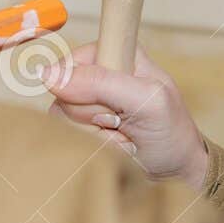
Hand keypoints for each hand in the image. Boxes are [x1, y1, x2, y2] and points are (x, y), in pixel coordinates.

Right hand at [43, 44, 207, 189]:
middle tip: (123, 121)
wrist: (176, 170)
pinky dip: (95, 145)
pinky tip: (117, 144)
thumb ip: (101, 83)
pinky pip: (68, 134)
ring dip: (96, 134)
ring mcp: (90, 100)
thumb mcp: (146, 101)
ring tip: (124, 134)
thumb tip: (47, 75)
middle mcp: (99, 72)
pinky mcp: (84, 125)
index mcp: (117, 52)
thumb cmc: (171, 132)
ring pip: (62, 116)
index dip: (81, 86)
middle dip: (94, 116)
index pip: (72, 62)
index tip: (111, 104)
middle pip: (63, 92)